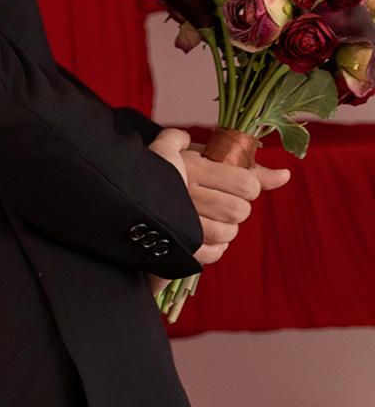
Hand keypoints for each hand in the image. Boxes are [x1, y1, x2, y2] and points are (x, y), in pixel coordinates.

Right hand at [149, 124, 291, 269]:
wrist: (120, 186)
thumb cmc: (169, 166)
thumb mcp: (202, 153)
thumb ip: (247, 163)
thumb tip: (286, 175)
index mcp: (195, 166)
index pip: (247, 184)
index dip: (248, 187)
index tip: (234, 185)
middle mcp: (188, 193)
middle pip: (239, 211)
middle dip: (237, 209)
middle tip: (221, 202)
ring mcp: (181, 220)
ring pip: (228, 233)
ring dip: (226, 229)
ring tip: (212, 220)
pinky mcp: (176, 243)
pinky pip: (212, 253)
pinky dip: (216, 249)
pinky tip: (206, 238)